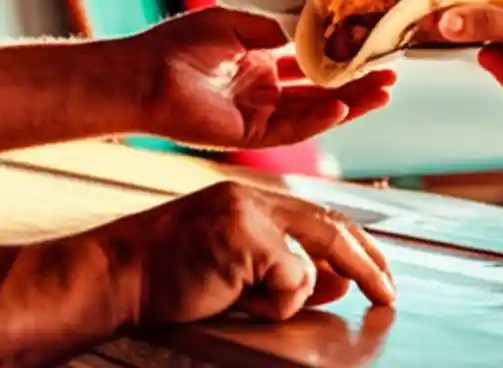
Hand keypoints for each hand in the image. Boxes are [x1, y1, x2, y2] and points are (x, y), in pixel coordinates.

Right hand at [97, 180, 395, 324]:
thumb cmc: (165, 276)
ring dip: (287, 296)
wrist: (114, 275)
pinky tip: (230, 296)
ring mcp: (251, 215)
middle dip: (367, 263)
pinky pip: (292, 282)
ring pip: (309, 261)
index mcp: (249, 199)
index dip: (353, 243)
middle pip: (330, 227)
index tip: (376, 266)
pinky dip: (273, 303)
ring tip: (240, 299)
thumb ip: (285, 269)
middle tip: (388, 291)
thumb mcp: (234, 269)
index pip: (316, 216)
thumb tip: (339, 283)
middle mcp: (253, 198)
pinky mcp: (248, 239)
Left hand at [133, 8, 396, 148]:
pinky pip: (291, 130)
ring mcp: (258, 115)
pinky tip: (342, 108)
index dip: (342, 55)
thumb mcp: (238, 23)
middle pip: (321, 89)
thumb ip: (280, 25)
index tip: (372, 45)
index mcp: (259, 60)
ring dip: (349, 103)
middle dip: (357, 83)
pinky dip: (318, 120)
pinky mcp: (249, 137)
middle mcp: (263, 89)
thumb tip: (321, 18)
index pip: (311, 60)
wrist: (143, 74)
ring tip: (383, 92)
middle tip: (391, 75)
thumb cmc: (179, 44)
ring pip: (314, 112)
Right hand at [434, 0, 502, 141]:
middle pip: (483, 12)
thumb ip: (493, 23)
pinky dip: (475, 58)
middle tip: (418, 11)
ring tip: (423, 31)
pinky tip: (459, 53)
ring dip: (457, 37)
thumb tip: (445, 22)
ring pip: (481, 39)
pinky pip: (489, 64)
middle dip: (455, 13)